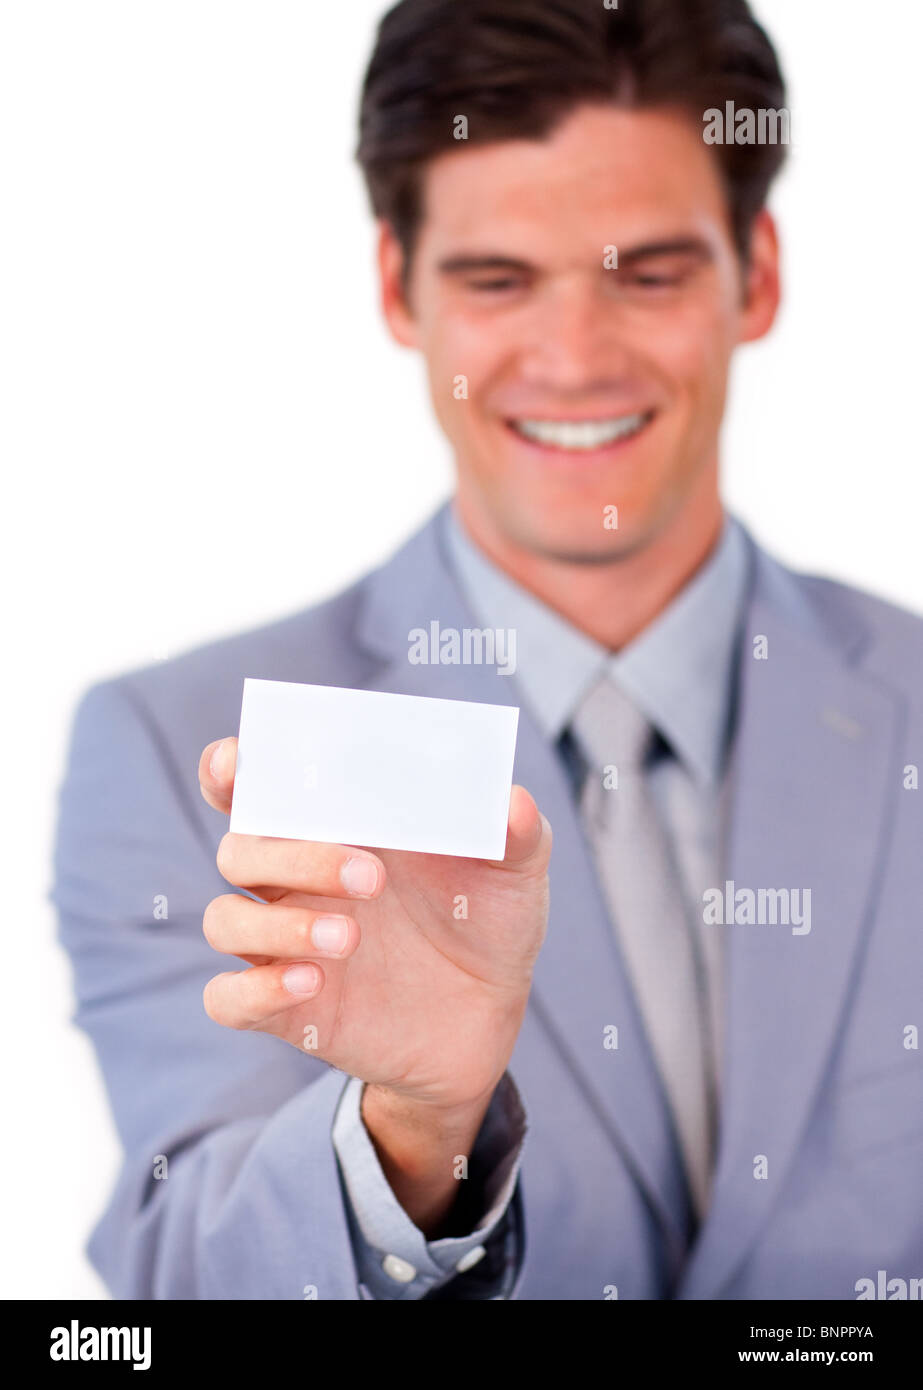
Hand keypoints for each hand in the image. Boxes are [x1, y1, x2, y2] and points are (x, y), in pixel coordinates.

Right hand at [199, 737, 551, 1114]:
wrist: (490, 1016)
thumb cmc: (486, 920)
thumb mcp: (513, 874)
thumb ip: (516, 832)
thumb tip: (512, 800)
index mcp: (332, 828)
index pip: (251, 788)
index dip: (229, 770)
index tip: (238, 763)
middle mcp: (295, 881)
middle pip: (241, 849)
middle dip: (293, 855)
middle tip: (373, 876)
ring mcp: (285, 944)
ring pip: (226, 919)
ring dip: (279, 925)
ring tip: (352, 938)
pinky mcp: (288, 1009)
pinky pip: (229, 998)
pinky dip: (256, 989)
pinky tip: (310, 983)